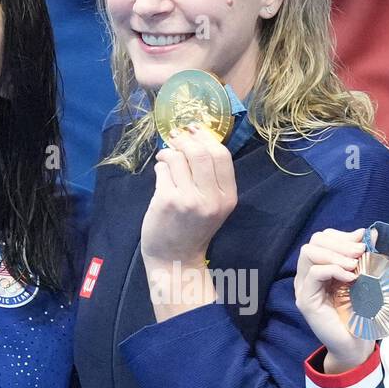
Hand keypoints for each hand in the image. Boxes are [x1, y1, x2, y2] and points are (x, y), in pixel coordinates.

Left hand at [140, 123, 237, 271]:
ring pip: (178, 158)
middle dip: (185, 139)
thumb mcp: (214, 205)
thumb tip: (196, 138)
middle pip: (201, 152)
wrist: (176, 258)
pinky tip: (161, 173)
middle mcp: (212, 198)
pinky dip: (160, 167)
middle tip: (175, 136)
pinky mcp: (167, 201)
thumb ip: (211, 177)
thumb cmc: (193, 228)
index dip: (206, 137)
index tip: (194, 130)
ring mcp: (189, 200)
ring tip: (165, 157)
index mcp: (228, 197)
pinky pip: (163, 170)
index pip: (222, 156)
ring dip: (168, 152)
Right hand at [294, 228, 375, 372]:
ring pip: (309, 253)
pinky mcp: (306, 300)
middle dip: (339, 243)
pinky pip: (314, 273)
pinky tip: (350, 278)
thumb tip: (370, 233)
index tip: (362, 242)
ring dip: (335, 254)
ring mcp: (304, 288)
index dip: (342, 236)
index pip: (322, 239)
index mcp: (320, 268)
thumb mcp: (364, 279)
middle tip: (360, 253)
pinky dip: (333, 269)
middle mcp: (308, 276)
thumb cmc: (360, 314)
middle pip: (313, 242)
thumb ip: (364, 257)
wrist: (355, 345)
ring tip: (354, 265)